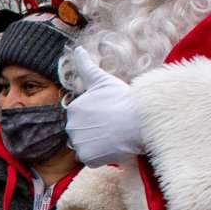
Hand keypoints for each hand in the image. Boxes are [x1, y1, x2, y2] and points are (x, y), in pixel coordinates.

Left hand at [59, 45, 146, 165]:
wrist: (139, 119)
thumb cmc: (123, 99)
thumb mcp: (102, 80)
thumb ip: (86, 66)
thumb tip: (77, 49)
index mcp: (73, 109)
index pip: (82, 119)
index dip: (98, 118)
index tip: (110, 114)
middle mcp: (71, 127)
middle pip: (83, 134)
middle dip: (98, 132)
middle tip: (114, 126)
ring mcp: (79, 143)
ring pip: (88, 147)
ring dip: (100, 144)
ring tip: (115, 136)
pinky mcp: (88, 158)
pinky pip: (93, 159)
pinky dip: (103, 156)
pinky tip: (114, 146)